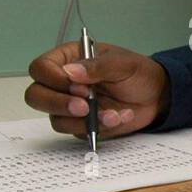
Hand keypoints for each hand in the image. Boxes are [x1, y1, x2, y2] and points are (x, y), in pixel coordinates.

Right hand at [25, 41, 170, 138]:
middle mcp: (63, 83)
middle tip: (84, 107)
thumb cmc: (137, 72)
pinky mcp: (79, 124)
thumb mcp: (122, 63)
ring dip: (83, 120)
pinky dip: (96, 128)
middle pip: (36, 96)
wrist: (155, 96)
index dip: (52, 79)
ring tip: (113, 114)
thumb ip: (97, 66)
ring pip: (55, 119)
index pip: (41, 68)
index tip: (77, 86)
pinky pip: (76, 132)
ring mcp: (69, 105)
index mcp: (68, 59)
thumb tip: (69, 72)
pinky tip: (117, 118)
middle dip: (58, 104)